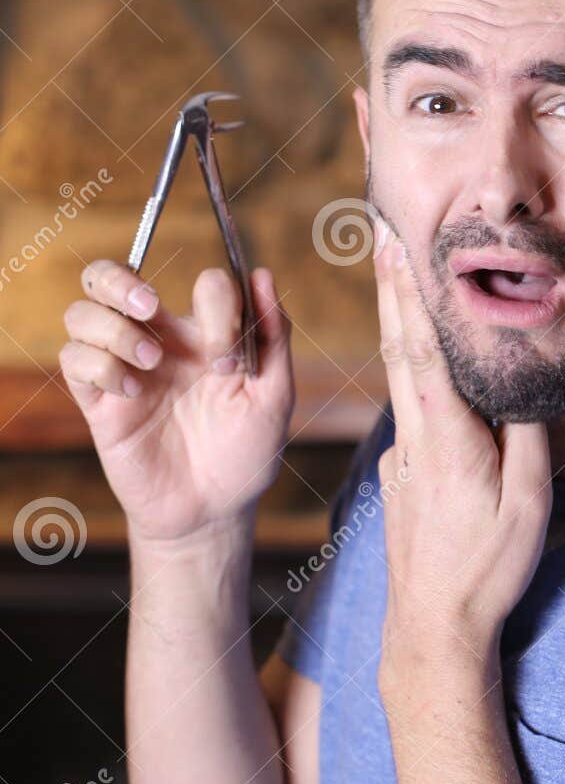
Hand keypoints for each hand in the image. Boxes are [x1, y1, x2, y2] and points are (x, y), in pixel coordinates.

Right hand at [59, 260, 294, 545]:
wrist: (214, 508)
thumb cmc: (245, 451)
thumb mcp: (273, 395)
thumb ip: (273, 336)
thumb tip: (261, 275)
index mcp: (207, 334)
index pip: (204, 285)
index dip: (220, 307)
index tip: (233, 360)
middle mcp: (161, 343)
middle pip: (110, 278)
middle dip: (121, 280)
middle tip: (153, 308)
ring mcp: (125, 368)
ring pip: (82, 314)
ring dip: (114, 328)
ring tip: (150, 362)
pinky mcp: (99, 402)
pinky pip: (73, 360)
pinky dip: (99, 366)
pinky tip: (132, 392)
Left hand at [370, 230, 551, 657]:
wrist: (431, 625)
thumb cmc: (487, 567)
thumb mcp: (529, 502)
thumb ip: (525, 437)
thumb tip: (520, 387)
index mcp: (446, 438)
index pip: (423, 350)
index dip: (410, 294)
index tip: (398, 246)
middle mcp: (414, 438)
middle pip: (400, 348)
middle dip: (392, 287)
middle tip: (382, 233)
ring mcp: (401, 455)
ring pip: (402, 378)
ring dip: (400, 323)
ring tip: (397, 275)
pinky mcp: (402, 472)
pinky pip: (411, 409)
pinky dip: (413, 371)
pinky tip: (423, 359)